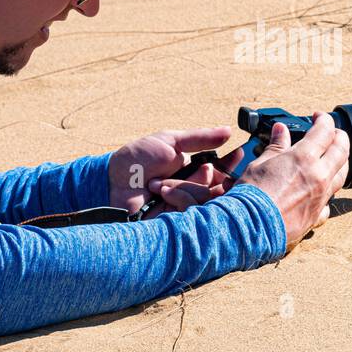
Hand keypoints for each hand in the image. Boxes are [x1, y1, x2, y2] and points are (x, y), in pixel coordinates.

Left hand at [108, 126, 240, 214]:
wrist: (112, 182)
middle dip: (213, 177)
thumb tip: (228, 130)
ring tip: (160, 183)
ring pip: (206, 198)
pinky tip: (162, 192)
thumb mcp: (170, 141)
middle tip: (202, 172)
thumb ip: (200, 138)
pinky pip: (193, 210)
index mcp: (194, 171)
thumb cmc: (137, 159)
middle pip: (220, 186)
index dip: (232, 164)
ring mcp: (186, 206)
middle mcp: (193, 189)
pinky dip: (178, 197)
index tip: (239, 153)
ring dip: (184, 186)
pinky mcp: (178, 221)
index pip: (222, 170)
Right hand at [238, 112, 348, 246]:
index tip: (318, 117)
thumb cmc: (252, 196)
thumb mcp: (260, 163)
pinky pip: (330, 202)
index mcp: (305, 158)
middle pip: (342, 149)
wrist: (251, 228)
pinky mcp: (317, 215)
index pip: (325, 130)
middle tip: (332, 133)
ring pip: (342, 174)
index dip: (324, 119)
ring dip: (340, 162)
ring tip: (332, 157)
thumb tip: (281, 131)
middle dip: (339, 136)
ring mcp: (321, 196)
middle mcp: (319, 176)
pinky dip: (328, 193)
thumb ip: (276, 146)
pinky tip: (321, 191)